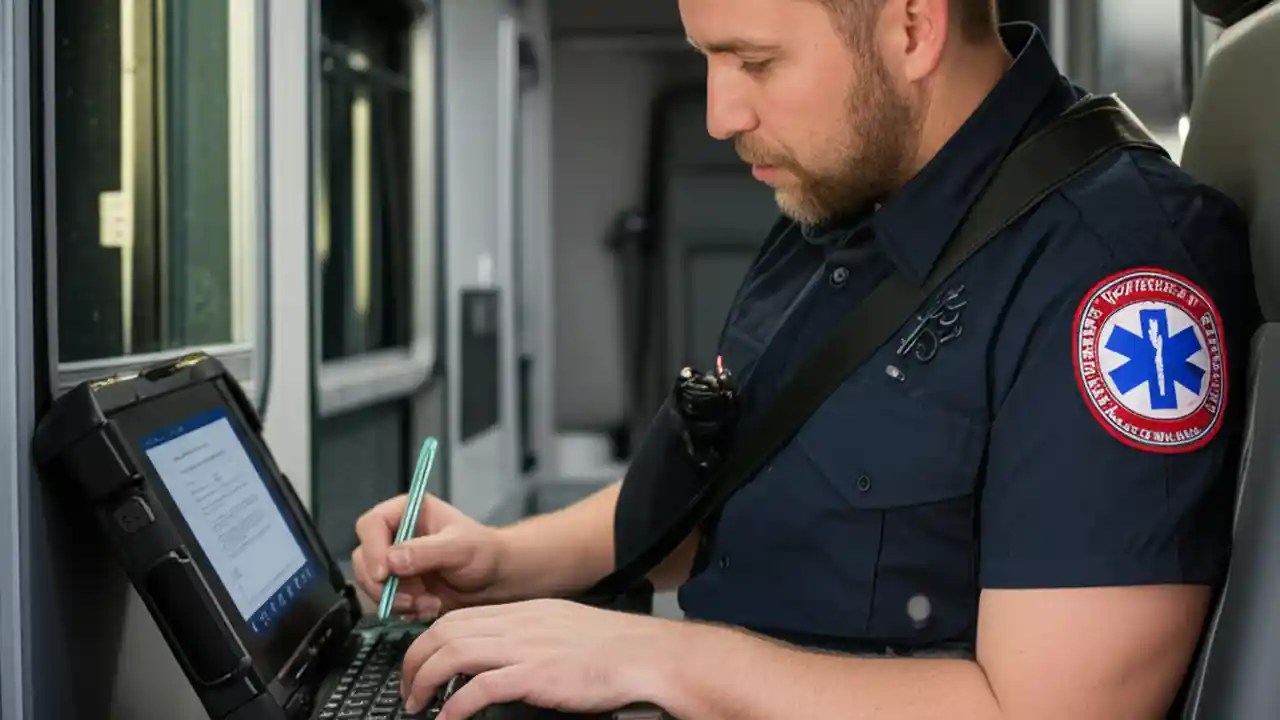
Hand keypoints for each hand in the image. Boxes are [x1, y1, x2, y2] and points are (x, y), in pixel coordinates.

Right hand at [351, 493, 504, 619]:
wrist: (496, 581)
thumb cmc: (483, 552)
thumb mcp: (459, 547)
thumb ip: (426, 552)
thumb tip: (391, 561)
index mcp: (406, 512)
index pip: (371, 524)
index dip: (372, 548)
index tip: (384, 574)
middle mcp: (394, 535)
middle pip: (364, 557)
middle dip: (383, 583)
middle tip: (410, 599)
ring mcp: (394, 563)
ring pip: (371, 583)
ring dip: (395, 600)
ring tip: (427, 604)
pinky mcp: (398, 587)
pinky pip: (385, 601)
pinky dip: (403, 610)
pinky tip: (428, 609)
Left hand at [399, 599, 678, 717]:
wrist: (643, 654)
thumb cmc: (611, 648)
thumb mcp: (560, 628)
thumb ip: (527, 637)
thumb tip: (500, 657)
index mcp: (522, 611)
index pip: (458, 617)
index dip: (428, 642)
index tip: (418, 666)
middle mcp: (517, 623)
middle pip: (445, 631)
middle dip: (414, 661)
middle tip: (406, 690)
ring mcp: (525, 647)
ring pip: (453, 653)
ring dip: (424, 680)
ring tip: (416, 705)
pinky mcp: (535, 675)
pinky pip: (481, 686)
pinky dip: (456, 704)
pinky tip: (448, 719)